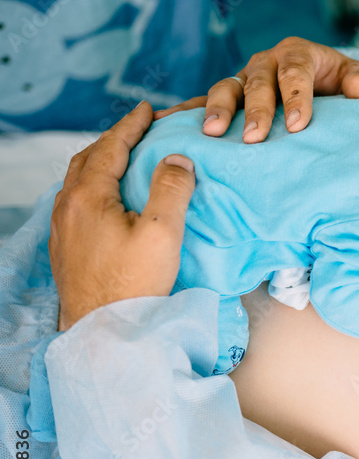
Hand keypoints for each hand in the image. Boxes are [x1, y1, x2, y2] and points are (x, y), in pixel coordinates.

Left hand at [50, 101, 195, 330]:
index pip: (111, 147)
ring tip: (124, 159)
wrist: (103, 329)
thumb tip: (176, 159)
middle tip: (139, 130)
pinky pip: (76, 201)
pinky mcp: (64, 247)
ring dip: (101, 162)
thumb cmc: (134, 284)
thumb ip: (171, 189)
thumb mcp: (162, 233)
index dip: (131, 125)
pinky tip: (109, 198)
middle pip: (88, 158)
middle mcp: (67, 206)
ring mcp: (62, 228)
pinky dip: (95, 185)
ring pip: (78, 180)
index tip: (147, 109)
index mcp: (88, 196)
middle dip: (114, 139)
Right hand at [153, 37, 358, 142]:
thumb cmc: (339, 86)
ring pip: (226, 89)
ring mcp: (243, 79)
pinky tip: (164, 126)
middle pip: (257, 82)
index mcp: (297, 55)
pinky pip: (202, 102)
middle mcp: (265, 63)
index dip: (297, 97)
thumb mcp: (355, 79)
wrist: (322, 88)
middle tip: (255, 137)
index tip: (298, 125)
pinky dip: (185, 113)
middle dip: (256, 109)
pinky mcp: (228, 98)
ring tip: (213, 134)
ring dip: (218, 110)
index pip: (295, 72)